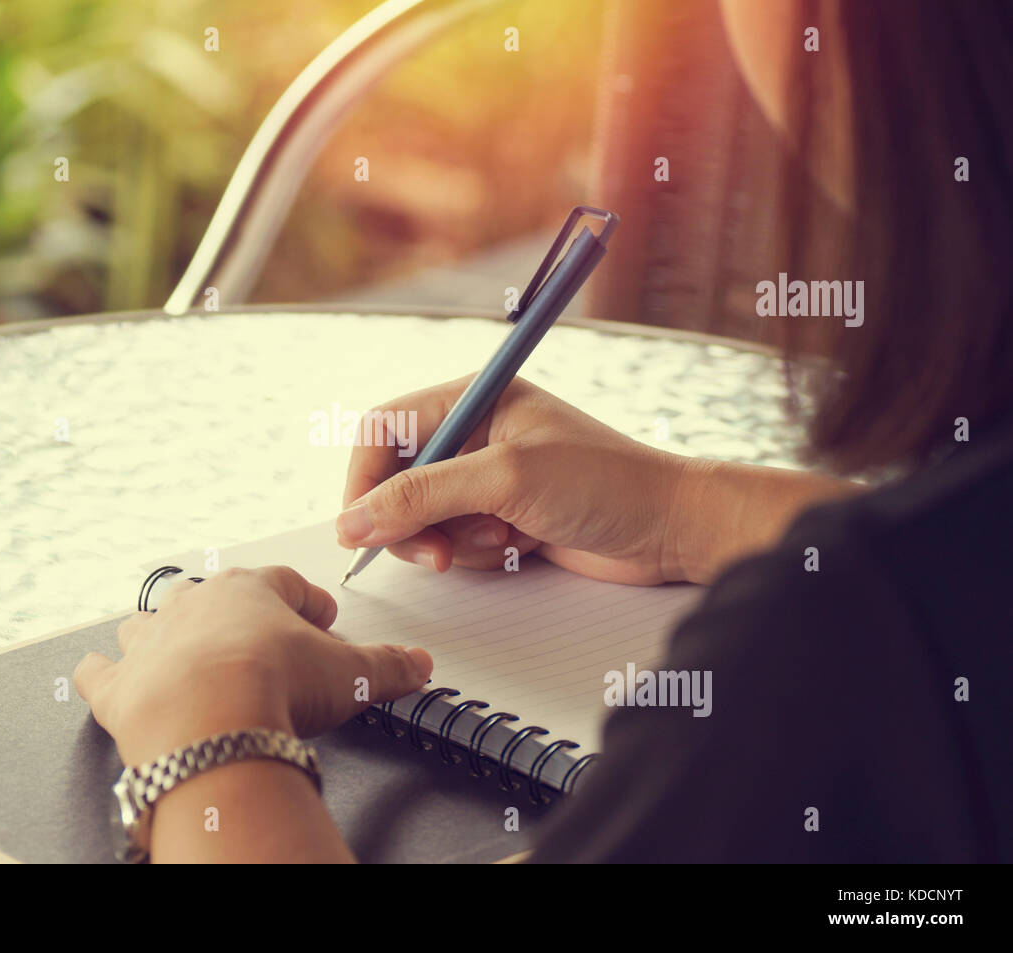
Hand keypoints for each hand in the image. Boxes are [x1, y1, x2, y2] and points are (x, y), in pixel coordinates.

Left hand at [74, 566, 432, 767]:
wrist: (213, 721)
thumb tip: (419, 663)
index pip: (284, 583)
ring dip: (162, 635)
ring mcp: (150, 644)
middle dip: (233, 616)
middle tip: (258, 643)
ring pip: (147, 623)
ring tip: (182, 654)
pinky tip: (104, 674)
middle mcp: (194, 607)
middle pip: (213, 598)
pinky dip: (99, 673)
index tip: (321, 615)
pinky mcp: (118, 688)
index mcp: (250, 591)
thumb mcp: (351, 673)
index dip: (306, 600)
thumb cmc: (275, 683)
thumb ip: (389, 665)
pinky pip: (97, 670)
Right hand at [337, 375, 690, 584]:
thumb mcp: (506, 480)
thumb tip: (353, 520)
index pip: (383, 430)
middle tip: (437, 554)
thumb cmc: (605, 484)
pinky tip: (520, 547)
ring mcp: (486, 477)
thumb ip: (423, 496)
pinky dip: (478, 553)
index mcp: (472, 397)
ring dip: (454, 541)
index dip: (364, 479)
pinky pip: (456, 541)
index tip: (362, 528)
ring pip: (424, 518)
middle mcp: (473, 433)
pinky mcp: (501, 515)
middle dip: (413, 522)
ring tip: (503, 540)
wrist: (671, 528)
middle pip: (396, 479)